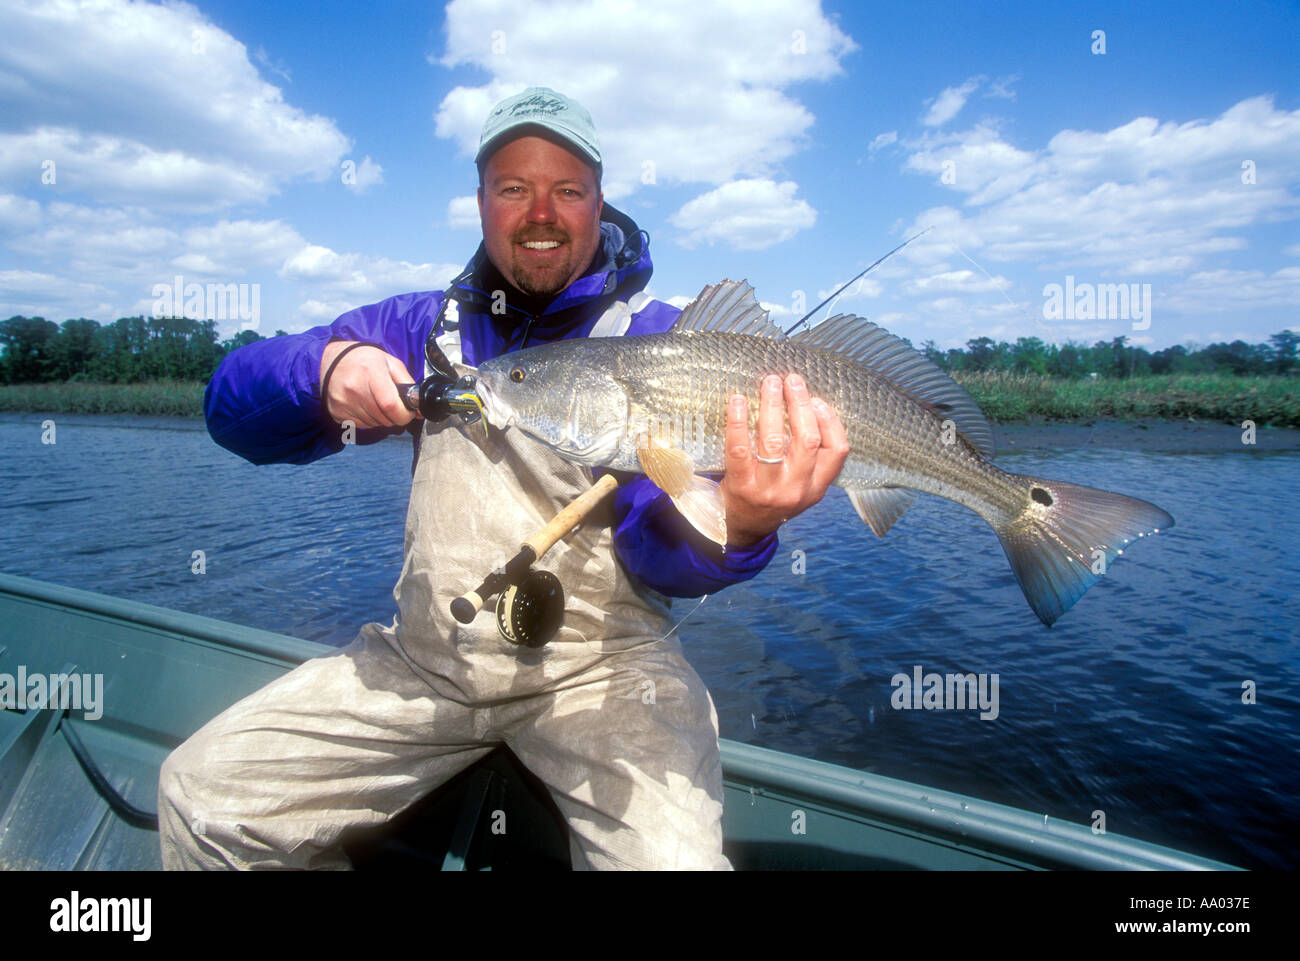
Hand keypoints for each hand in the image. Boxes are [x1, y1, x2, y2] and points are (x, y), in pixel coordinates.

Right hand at [319, 341, 418, 428]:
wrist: (332, 361)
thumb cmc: (365, 361)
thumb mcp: (390, 364)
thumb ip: (408, 385)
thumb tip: (420, 409)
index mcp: (371, 371)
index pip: (391, 405)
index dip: (404, 414)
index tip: (409, 412)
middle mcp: (354, 388)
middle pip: (384, 418)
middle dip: (395, 416)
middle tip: (392, 404)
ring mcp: (343, 402)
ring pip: (375, 424)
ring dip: (382, 418)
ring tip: (375, 400)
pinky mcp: (337, 412)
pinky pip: (362, 426)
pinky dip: (369, 420)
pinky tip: (364, 404)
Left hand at [721, 373, 848, 547]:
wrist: (743, 528)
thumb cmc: (774, 495)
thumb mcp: (802, 484)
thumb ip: (810, 456)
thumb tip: (807, 405)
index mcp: (817, 487)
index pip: (837, 450)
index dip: (830, 420)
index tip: (817, 399)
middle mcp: (796, 489)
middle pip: (806, 440)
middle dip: (800, 404)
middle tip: (791, 380)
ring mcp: (768, 489)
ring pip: (774, 441)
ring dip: (772, 406)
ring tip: (770, 383)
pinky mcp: (741, 486)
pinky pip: (739, 448)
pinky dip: (737, 421)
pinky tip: (737, 401)